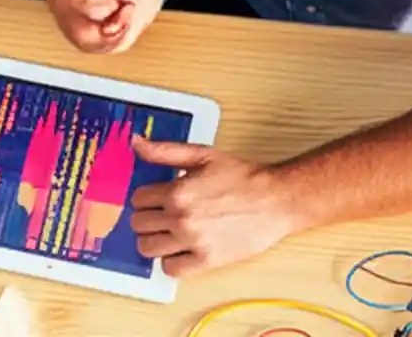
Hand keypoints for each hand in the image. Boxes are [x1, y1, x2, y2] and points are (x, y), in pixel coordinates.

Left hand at [129, 139, 294, 277]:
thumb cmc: (242, 177)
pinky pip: (171, 269)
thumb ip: (165, 151)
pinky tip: (181, 248)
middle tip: (164, 213)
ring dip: (154, 239)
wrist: (275, 200)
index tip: (157, 197)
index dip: (147, 197)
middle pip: (139, 225)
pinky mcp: (206, 261)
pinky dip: (171, 260)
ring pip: (148, 248)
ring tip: (169, 231)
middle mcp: (181, 219)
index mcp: (177, 192)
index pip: (137, 199)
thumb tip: (136, 143)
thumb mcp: (202, 155)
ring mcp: (193, 242)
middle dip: (148, 217)